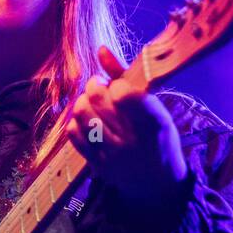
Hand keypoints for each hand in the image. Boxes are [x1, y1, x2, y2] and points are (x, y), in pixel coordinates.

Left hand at [65, 46, 187, 200]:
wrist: (158, 183)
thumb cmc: (157, 138)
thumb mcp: (154, 108)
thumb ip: (126, 78)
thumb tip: (100, 49)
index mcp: (154, 122)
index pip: (124, 93)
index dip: (116, 84)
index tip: (119, 87)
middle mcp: (133, 139)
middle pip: (98, 98)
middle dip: (94, 85)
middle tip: (98, 86)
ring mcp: (113, 154)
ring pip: (82, 114)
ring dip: (82, 101)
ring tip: (90, 101)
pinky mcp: (98, 165)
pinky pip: (74, 134)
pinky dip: (75, 121)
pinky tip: (85, 119)